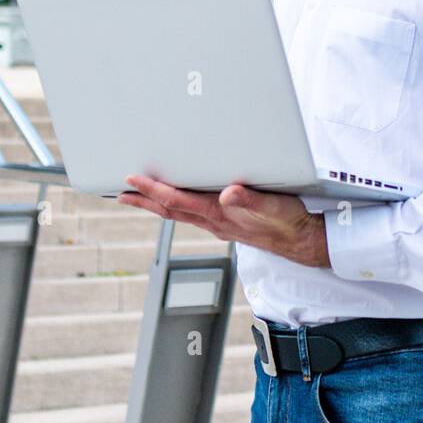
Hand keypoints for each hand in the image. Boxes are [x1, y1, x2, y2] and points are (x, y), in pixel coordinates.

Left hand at [118, 174, 330, 268]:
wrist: (303, 242)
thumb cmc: (290, 223)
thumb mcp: (273, 207)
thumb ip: (249, 201)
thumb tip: (227, 193)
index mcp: (220, 215)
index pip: (178, 201)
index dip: (153, 189)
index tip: (132, 180)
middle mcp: (214, 222)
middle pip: (169, 210)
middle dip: (143, 200)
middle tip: (119, 192)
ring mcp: (219, 225)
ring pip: (178, 214)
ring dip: (155, 204)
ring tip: (137, 195)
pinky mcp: (226, 224)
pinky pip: (192, 215)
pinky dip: (175, 206)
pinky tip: (176, 201)